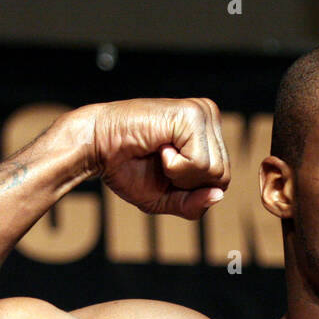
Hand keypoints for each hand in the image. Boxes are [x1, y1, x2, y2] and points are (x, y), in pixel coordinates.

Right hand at [84, 98, 230, 218]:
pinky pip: (200, 163)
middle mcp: (210, 118)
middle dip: (187, 184)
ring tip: (160, 153)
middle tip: (160, 162)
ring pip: (215, 171)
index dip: (191, 190)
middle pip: (222, 177)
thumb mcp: (167, 198)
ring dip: (180, 174)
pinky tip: (159, 147)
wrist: (96, 147)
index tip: (164, 170)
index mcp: (208, 134)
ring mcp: (203, 113)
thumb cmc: (128, 169)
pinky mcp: (192, 115)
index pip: (221, 180)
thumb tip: (218, 196)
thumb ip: (194, 204)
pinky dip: (175, 167)